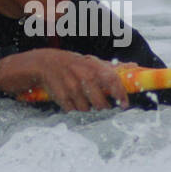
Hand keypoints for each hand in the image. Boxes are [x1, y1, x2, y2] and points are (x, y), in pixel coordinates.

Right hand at [0, 49, 129, 111]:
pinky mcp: (59, 95)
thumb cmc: (66, 63)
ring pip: (86, 108)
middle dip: (101, 108)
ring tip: (79, 99)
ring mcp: (69, 85)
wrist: (36, 64)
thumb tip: (134, 67)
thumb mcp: (86, 61)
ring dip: (86, 108)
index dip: (120, 93)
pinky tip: (69, 101)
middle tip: (99, 106)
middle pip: (100, 102)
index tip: (125, 105)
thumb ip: (109, 67)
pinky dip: (73, 109)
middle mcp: (82, 74)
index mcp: (91, 65)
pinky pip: (72, 110)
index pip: (112, 79)